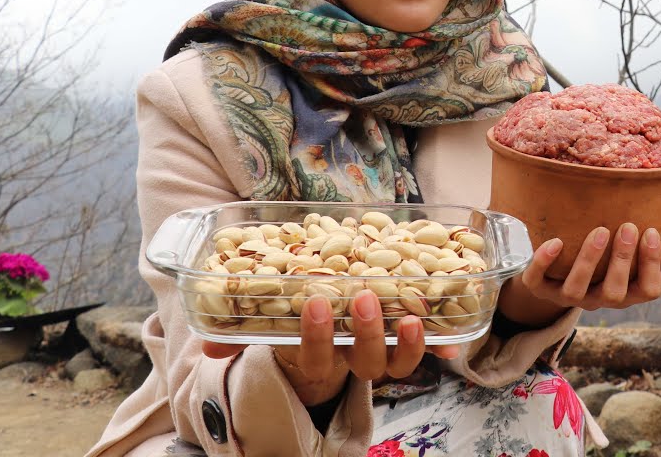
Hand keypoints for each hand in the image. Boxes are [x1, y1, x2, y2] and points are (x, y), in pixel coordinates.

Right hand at [202, 290, 459, 405]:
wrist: (328, 335)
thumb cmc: (299, 320)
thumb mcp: (272, 322)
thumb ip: (244, 329)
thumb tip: (207, 341)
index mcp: (318, 357)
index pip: (316, 357)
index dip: (317, 336)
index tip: (314, 303)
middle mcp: (353, 361)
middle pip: (365, 362)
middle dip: (366, 333)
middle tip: (364, 298)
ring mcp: (384, 355)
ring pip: (399, 363)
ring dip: (409, 344)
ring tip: (414, 317)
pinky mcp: (408, 345)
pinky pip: (429, 352)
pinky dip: (442, 346)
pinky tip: (453, 340)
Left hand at [519, 224, 660, 310]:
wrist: (554, 274)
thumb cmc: (602, 262)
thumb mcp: (628, 263)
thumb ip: (653, 259)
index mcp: (624, 294)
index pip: (646, 291)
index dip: (651, 266)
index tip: (652, 232)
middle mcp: (597, 300)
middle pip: (614, 293)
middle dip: (622, 261)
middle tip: (628, 228)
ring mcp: (567, 297)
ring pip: (577, 290)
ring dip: (589, 260)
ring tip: (600, 231)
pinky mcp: (540, 289)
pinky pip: (537, 282)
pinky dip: (543, 262)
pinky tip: (554, 242)